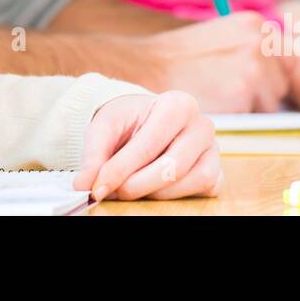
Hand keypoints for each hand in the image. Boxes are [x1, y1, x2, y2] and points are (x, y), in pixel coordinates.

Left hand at [74, 92, 220, 200]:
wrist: (144, 122)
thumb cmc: (128, 122)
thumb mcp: (104, 128)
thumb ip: (94, 155)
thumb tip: (83, 185)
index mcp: (178, 104)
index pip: (149, 144)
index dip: (120, 169)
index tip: (97, 188)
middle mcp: (201, 125)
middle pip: (172, 167)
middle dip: (137, 185)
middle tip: (112, 192)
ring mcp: (213, 150)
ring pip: (187, 182)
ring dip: (154, 192)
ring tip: (131, 186)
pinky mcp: (216, 173)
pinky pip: (202, 191)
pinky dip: (175, 196)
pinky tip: (153, 188)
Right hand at [142, 12, 287, 111]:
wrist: (145, 67)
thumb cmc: (179, 60)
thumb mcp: (223, 42)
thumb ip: (255, 54)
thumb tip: (293, 84)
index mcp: (256, 25)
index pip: (293, 58)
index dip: (295, 80)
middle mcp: (261, 42)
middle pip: (286, 81)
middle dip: (271, 94)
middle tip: (238, 95)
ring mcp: (254, 68)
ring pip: (273, 103)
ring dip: (253, 108)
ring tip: (219, 96)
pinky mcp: (243, 94)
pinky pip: (254, 118)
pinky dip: (238, 118)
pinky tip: (214, 104)